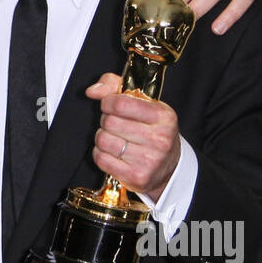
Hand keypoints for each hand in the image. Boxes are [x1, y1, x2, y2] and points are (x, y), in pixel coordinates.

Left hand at [85, 73, 178, 202]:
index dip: (108, 102)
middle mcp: (159, 139)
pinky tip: (113, 153)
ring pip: (103, 141)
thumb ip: (115, 86)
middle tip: (115, 124)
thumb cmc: (152, 130)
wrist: (169, 167)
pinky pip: (101, 159)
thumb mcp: (143, 103)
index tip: (109, 105)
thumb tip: (92, 91)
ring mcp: (149, 160)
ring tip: (115, 139)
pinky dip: (101, 154)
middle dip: (106, 121)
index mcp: (163, 116)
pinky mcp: (137, 176)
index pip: (121, 104)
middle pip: (109, 122)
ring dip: (103, 138)